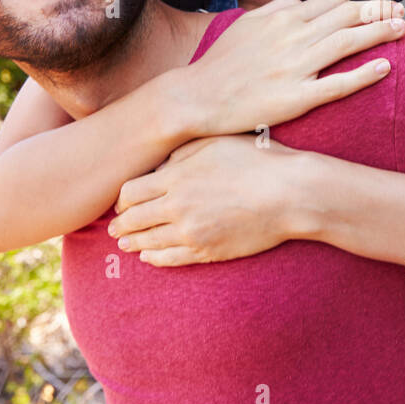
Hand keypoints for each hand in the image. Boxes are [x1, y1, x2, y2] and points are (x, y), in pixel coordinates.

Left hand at [108, 135, 299, 265]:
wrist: (290, 194)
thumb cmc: (257, 161)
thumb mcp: (215, 143)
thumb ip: (181, 154)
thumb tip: (159, 169)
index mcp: (176, 177)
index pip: (130, 193)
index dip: (121, 200)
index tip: (121, 203)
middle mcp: (177, 207)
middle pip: (133, 220)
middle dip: (120, 225)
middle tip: (114, 227)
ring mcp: (192, 232)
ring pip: (148, 242)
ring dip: (133, 243)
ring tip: (126, 244)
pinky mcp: (208, 251)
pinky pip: (170, 259)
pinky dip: (154, 258)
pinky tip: (149, 256)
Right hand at [179, 0, 404, 136]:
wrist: (195, 98)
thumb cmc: (222, 62)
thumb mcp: (246, 24)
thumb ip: (276, 8)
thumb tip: (302, 0)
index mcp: (281, 18)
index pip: (331, 2)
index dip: (359, 3)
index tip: (376, 7)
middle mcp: (291, 37)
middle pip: (347, 16)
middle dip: (379, 11)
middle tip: (403, 10)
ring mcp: (295, 68)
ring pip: (348, 43)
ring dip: (380, 33)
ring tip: (403, 29)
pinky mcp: (296, 98)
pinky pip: (338, 84)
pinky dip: (364, 73)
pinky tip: (386, 67)